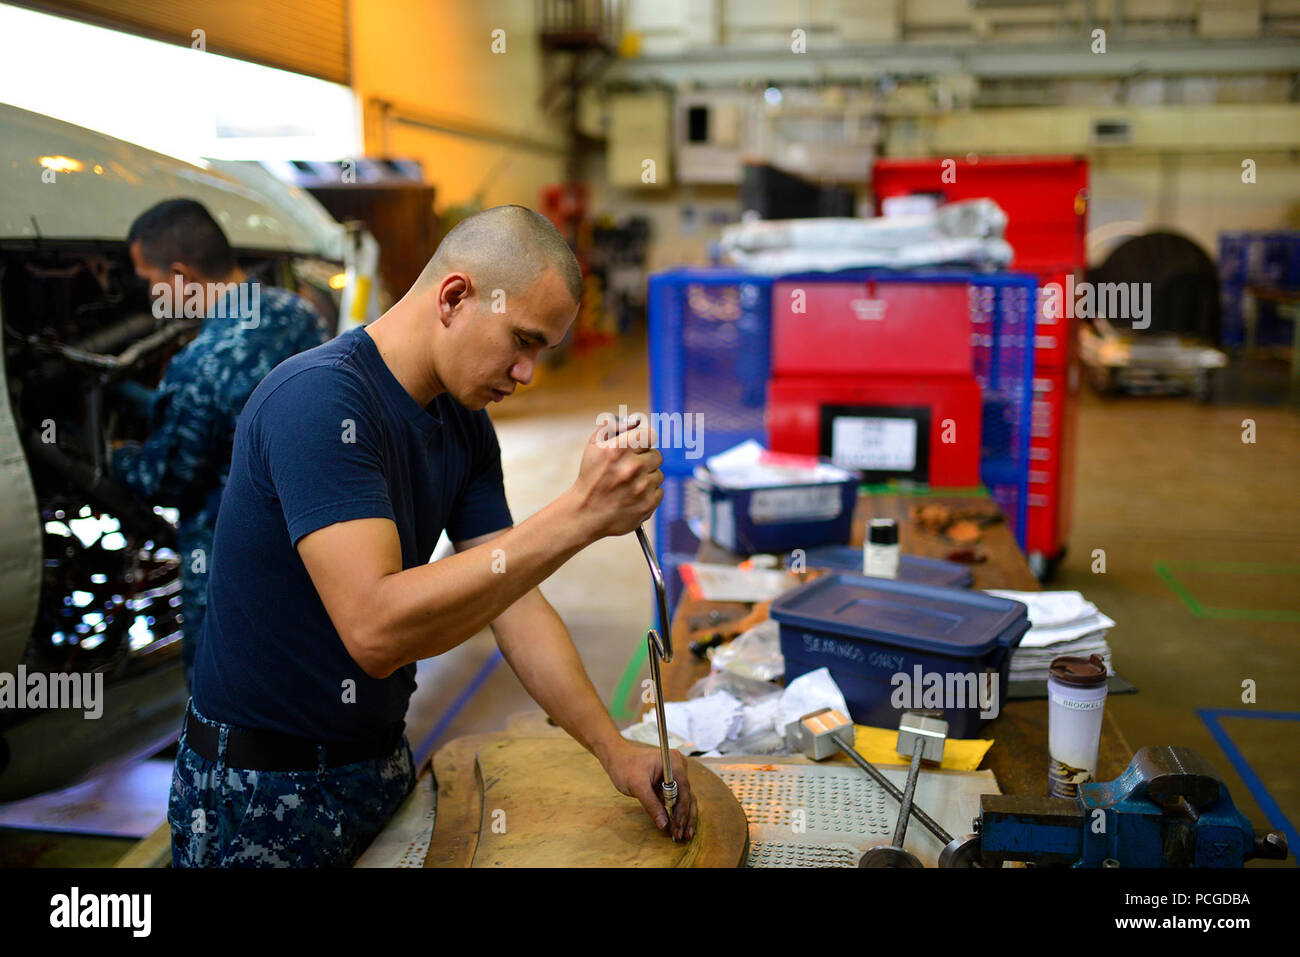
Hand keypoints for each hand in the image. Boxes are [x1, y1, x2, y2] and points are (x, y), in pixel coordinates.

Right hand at [568, 412, 663, 541]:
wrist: (586, 513)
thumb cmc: (590, 478)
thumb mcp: (594, 447)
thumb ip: (612, 428)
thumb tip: (634, 420)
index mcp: (619, 449)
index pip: (650, 435)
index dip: (644, 442)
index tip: (639, 448)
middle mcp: (633, 467)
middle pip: (657, 456)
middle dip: (645, 461)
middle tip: (630, 469)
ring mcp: (642, 486)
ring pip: (658, 474)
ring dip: (647, 478)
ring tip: (629, 485)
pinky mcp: (648, 503)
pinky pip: (658, 491)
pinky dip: (648, 494)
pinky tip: (633, 496)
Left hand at [600, 739, 696, 842]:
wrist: (617, 758)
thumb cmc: (625, 766)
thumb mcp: (637, 786)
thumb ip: (651, 804)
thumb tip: (663, 823)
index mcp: (674, 763)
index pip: (684, 790)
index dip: (683, 810)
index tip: (678, 826)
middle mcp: (679, 768)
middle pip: (688, 795)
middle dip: (686, 817)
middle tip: (682, 835)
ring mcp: (676, 775)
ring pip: (686, 799)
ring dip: (684, 818)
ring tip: (682, 834)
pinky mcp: (671, 783)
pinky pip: (678, 799)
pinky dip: (677, 813)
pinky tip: (678, 827)